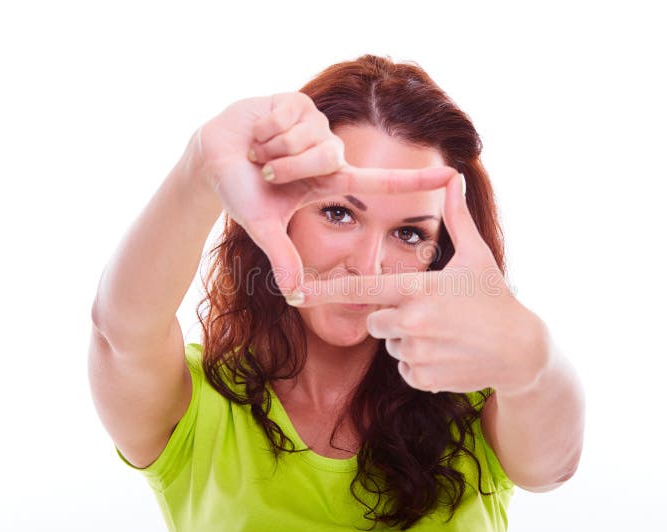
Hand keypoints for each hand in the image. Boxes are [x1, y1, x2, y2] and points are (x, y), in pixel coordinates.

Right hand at [184, 91, 458, 296]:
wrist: (213, 157)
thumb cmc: (242, 190)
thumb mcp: (264, 227)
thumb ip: (283, 257)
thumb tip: (294, 294)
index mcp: (332, 181)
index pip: (382, 183)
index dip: (417, 181)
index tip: (453, 176)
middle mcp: (331, 153)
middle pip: (326, 159)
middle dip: (287, 168)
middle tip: (266, 170)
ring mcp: (317, 126)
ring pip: (306, 138)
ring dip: (273, 148)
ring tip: (260, 151)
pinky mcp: (300, 102)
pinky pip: (289, 117)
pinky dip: (265, 129)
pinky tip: (258, 132)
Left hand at [291, 173, 545, 393]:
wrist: (520, 350)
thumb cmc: (495, 298)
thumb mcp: (476, 256)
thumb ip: (456, 217)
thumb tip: (452, 177)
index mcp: (419, 288)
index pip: (361, 289)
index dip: (324, 291)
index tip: (293, 292)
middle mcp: (413, 322)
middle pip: (374, 320)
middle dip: (391, 317)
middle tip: (429, 313)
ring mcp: (418, 353)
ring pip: (391, 346)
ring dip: (409, 341)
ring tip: (445, 334)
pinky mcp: (424, 379)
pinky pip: (405, 369)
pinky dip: (420, 364)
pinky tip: (447, 354)